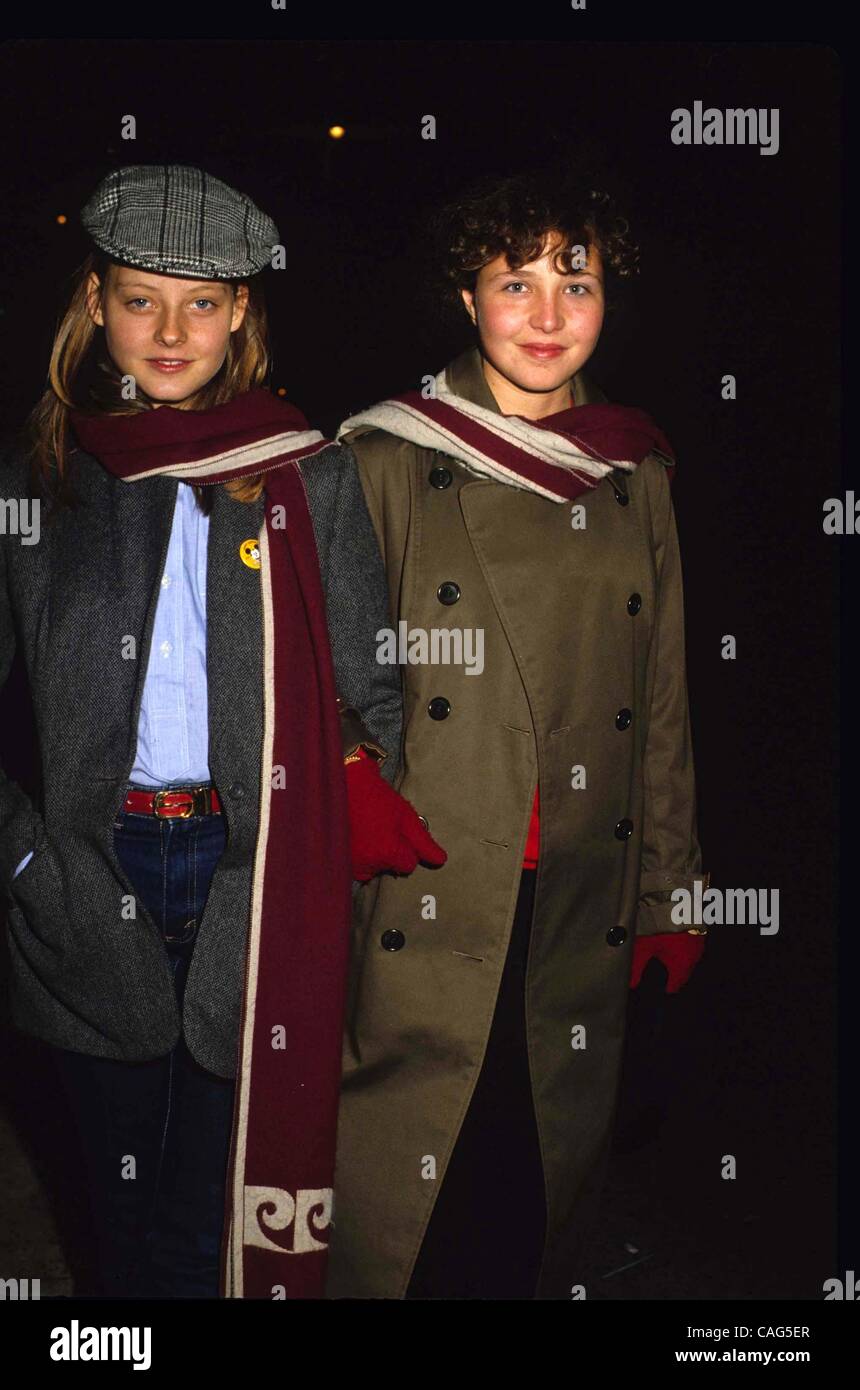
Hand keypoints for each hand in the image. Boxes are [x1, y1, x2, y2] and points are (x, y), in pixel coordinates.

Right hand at [346, 754, 446, 882]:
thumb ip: (423, 842)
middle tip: (381, 828)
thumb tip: (441, 861)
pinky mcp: (340, 861)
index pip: (409, 865)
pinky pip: (357, 867)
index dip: (406, 847)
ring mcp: (352, 864)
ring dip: (374, 855)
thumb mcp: (406, 817)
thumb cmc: (378, 798)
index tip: (396, 830)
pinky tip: (356, 837)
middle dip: (390, 852)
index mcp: (389, 853)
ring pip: (374, 868)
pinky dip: (359, 856)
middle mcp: (369, 864)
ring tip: (367, 832)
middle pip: (391, 867)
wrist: (345, 786)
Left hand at [629, 932, 705, 992]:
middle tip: (670, 975)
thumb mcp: (644, 946)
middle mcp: (694, 956)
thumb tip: (631, 983)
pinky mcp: (702, 927)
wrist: (679, 899)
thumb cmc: (662, 925)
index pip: (677, 983)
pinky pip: (694, 941)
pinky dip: (685, 943)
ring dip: (682, 957)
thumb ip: (637, 966)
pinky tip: (678, 938)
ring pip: (691, 955)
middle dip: (677, 973)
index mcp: (682, 964)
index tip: (667, 989)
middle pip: (685, 970)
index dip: (670, 987)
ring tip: (672, 956)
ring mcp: (699, 941)